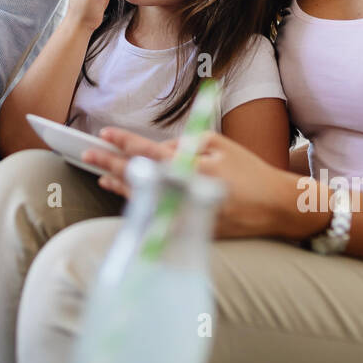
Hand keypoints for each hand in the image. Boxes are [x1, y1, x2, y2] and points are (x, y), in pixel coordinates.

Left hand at [84, 128, 322, 240]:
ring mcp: (186, 212)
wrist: (275, 206)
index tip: (104, 134)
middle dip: (110, 163)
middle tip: (87, 153)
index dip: (125, 142)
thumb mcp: (220, 145)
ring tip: (101, 174)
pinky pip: (157, 215)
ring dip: (120, 184)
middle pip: (139, 175)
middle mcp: (186, 190)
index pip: (150, 152)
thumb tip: (157, 149)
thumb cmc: (247, 170)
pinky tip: (126, 195)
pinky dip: (140, 204)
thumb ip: (186, 144)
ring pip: (144, 197)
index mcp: (193, 165)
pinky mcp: (190, 229)